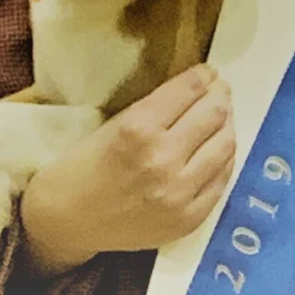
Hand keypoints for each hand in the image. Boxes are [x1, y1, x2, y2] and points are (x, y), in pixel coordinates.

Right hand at [19, 64, 235, 274]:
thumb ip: (154, 109)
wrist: (67, 222)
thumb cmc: (81, 166)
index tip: (207, 72)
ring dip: (226, 124)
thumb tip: (195, 88)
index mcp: (138, 128)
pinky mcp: (189, 219)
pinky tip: (218, 149)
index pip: (189, 89)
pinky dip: (224, 158)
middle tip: (219, 89)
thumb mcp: (112, 124)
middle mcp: (163, 158)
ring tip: (221, 116)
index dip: (203, 75)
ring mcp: (180, 192)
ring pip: (225, 144)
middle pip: (213, 113)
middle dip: (219, 94)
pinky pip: (222, 180)